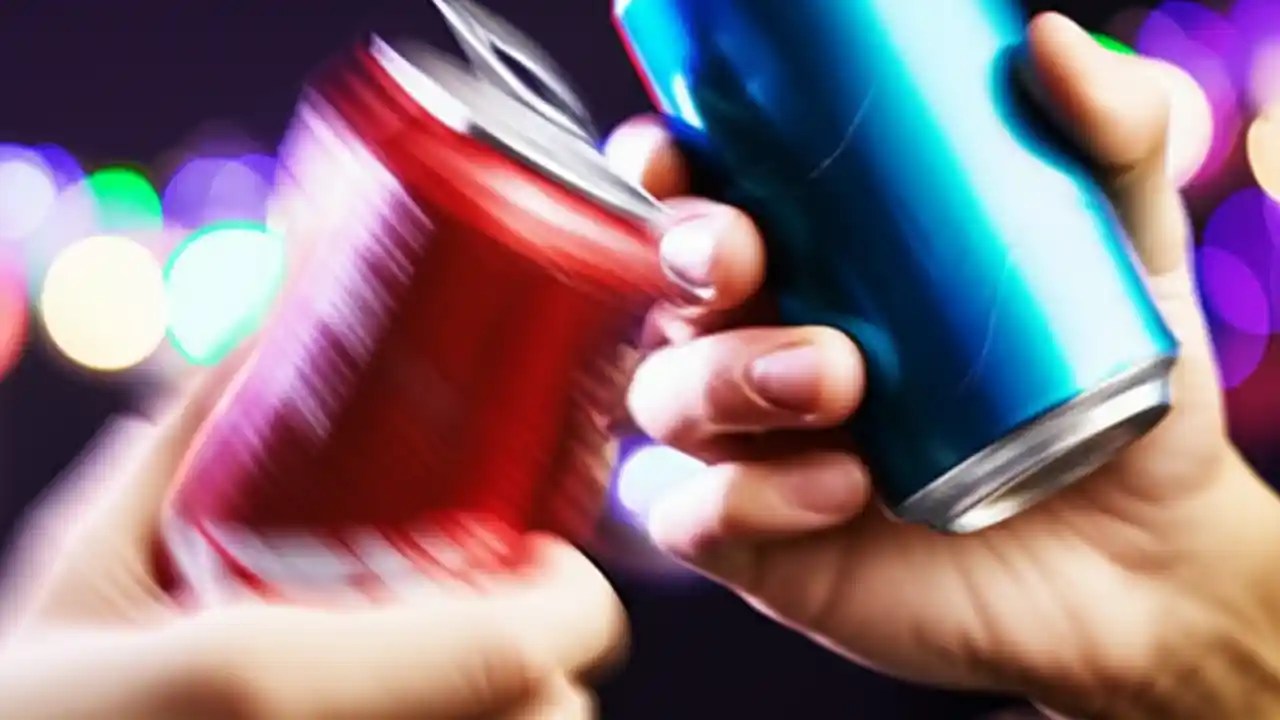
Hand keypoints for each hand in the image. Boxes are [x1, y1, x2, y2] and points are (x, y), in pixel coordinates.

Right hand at [0, 365, 625, 718]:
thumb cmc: (20, 710)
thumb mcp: (80, 571)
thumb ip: (179, 444)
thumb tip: (267, 334)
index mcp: (267, 679)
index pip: (516, 649)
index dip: (574, 599)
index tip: (549, 558)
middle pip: (550, 718)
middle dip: (545, 659)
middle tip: (495, 611)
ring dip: (516, 711)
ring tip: (450, 674)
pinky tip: (416, 715)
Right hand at [608, 13, 1279, 718]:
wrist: (1134, 553)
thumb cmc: (1105, 387)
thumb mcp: (1124, 247)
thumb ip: (1107, 134)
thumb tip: (1051, 46)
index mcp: (812, 260)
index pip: (695, 200)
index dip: (660, 170)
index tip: (678, 154)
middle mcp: (761, 341)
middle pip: (660, 287)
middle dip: (681, 260)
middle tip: (745, 257)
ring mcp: (752, 444)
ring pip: (663, 395)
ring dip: (724, 376)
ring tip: (832, 379)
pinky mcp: (758, 539)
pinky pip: (691, 513)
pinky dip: (744, 496)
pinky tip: (842, 488)